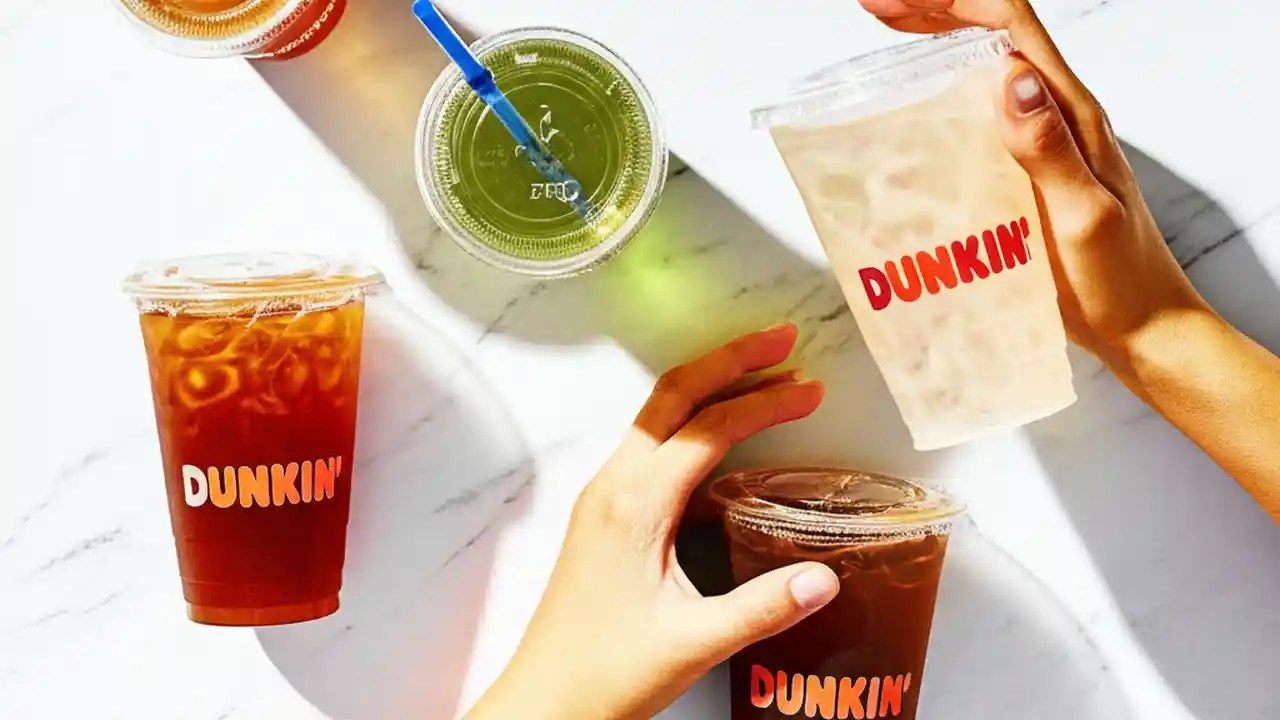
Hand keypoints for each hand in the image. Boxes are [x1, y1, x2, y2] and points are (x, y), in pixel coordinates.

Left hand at [465, 324, 837, 719]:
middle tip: (781, 339)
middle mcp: (614, 485)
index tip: (812, 389)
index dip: (766, 402)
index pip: (709, 428)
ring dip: (707, 384)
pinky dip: (689, 419)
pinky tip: (718, 434)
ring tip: (758, 369)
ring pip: (656, 414)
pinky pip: (649, 443)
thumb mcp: (693, 643)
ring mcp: (604, 496)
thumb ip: (762, 607)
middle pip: (672, 395)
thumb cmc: (606, 673)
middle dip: (729, 360)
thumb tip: (825, 578)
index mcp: (635, 504)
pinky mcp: (604, 514)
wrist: (545, 701)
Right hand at [857, 0, 1208, 364]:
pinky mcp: (1027, 174)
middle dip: (935, 12)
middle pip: (996, 36)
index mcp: (1072, 116)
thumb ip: (1050, 147)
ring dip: (937, 46)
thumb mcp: (1083, 215)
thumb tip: (1011, 75)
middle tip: (875, 12)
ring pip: (986, 71)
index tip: (894, 6)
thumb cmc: (1119, 280)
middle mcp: (1055, 118)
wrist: (1143, 328)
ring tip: (885, 45)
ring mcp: (1041, 145)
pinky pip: (983, 119)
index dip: (952, 4)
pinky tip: (911, 116)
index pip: (1013, 29)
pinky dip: (943, 99)